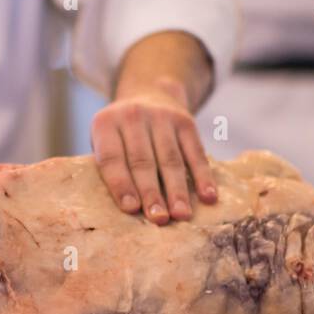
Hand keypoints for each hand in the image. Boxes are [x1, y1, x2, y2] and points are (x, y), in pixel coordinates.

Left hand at [91, 76, 217, 223]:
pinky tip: (208, 196)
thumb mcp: (104, 141)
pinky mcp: (186, 121)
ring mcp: (161, 117)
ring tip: (181, 215)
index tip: (131, 208)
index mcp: (105, 124)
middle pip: (143, 161)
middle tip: (158, 219)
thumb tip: (129, 210)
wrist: (149, 94)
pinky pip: (196, 152)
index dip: (121, 184)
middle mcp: (132, 116)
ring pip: (170, 159)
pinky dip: (203, 176)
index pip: (112, 158)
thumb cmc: (121, 134)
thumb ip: (111, 169)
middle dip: (151, 193)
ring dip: (177, 190)